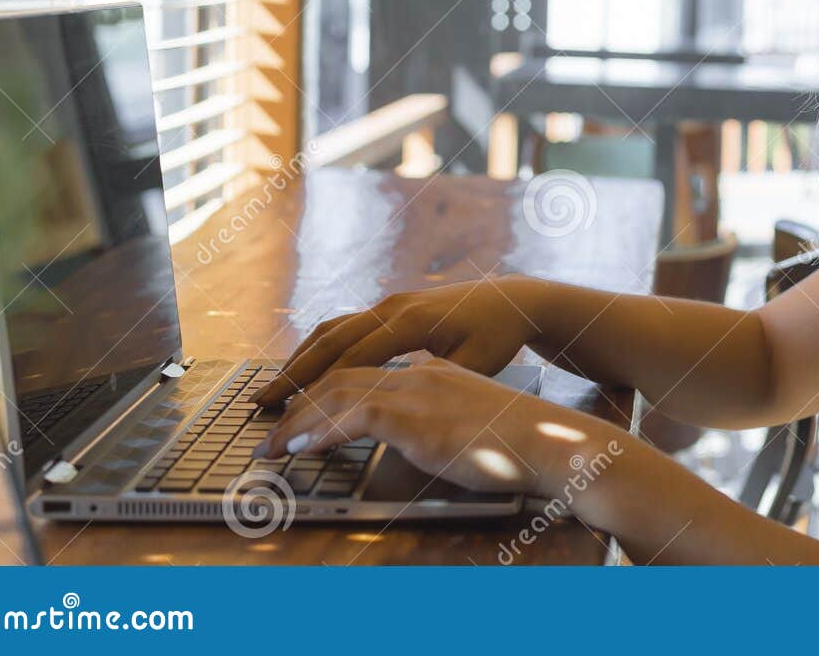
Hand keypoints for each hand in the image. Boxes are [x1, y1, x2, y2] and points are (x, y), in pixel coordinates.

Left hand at [252, 359, 609, 495]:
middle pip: (342, 375)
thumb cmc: (520, 441)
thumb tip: (428, 439)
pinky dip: (320, 431)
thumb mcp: (474, 423)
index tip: (299, 412)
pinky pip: (353, 417)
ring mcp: (417, 391)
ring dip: (298, 421)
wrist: (550, 440)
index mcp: (432, 373)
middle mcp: (419, 373)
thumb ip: (444, 422)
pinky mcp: (416, 416)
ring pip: (338, 392)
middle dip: (298, 400)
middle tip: (268, 427)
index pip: (366, 370)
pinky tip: (300, 448)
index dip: (325, 389)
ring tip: (271, 446)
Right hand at [254, 276, 543, 405]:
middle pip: (331, 341)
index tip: (296, 415)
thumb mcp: (478, 364)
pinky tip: (302, 372)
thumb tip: (408, 407)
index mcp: (413, 321)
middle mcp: (393, 307)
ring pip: (331, 330)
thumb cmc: (497, 336)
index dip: (323, 387)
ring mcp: (388, 304)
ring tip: (271, 391)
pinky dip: (317, 349)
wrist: (510, 300)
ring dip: (299, 360)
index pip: (356, 357)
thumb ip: (441, 381)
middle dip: (295, 374)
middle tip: (262, 405)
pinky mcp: (388, 308)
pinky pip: (342, 327)